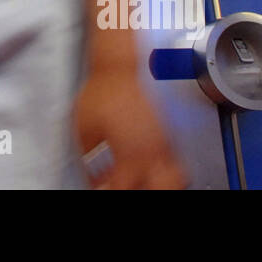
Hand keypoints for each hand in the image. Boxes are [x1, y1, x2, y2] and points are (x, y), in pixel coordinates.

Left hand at [74, 67, 187, 188]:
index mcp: (130, 153)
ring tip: (146, 184)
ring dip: (163, 185)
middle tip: (129, 188)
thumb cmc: (101, 93)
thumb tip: (94, 180)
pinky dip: (169, 173)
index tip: (106, 190)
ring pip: (177, 178)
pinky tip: (155, 171)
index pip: (125, 189)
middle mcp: (152, 150)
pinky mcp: (167, 133)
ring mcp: (163, 142)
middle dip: (145, 192)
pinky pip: (177, 162)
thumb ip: (90, 162)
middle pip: (162, 189)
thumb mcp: (84, 131)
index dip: (114, 192)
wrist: (119, 68)